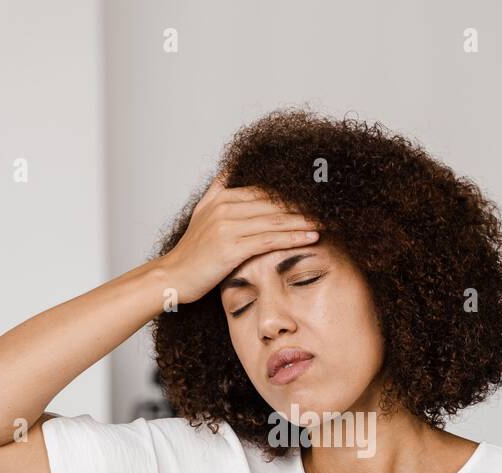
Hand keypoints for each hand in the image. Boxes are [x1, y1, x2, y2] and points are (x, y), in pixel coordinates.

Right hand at [157, 171, 321, 304]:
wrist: (171, 276)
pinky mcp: (231, 248)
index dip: (292, 196)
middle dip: (304, 207)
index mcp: (222, 198)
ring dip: (305, 222)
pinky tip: (311, 238)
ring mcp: (228, 227)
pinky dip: (293, 238)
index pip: (265, 192)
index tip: (315, 198)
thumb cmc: (190, 252)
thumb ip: (218, 188)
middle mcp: (225, 208)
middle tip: (330, 209)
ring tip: (327, 222)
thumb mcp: (201, 212)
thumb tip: (230, 167)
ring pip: (275, 221)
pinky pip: (270, 240)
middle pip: (274, 204)